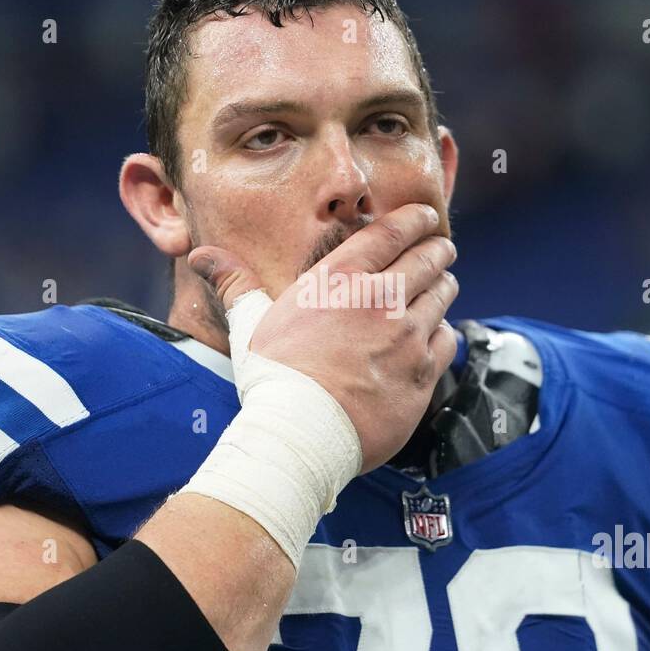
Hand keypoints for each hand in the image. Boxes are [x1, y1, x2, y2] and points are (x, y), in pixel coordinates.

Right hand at [189, 203, 458, 472]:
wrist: (300, 433)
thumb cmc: (273, 378)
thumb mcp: (250, 323)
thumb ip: (235, 283)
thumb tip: (202, 254)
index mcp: (340, 279)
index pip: (391, 232)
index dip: (414, 219)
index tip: (425, 217)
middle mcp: (380, 300)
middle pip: (427, 259)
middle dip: (437, 248)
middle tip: (440, 247)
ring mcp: (407, 336)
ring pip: (442, 296)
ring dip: (443, 286)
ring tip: (442, 284)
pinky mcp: (423, 373)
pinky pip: (447, 340)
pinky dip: (444, 332)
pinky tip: (437, 333)